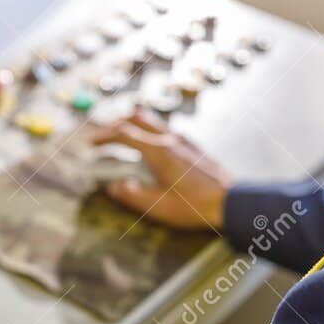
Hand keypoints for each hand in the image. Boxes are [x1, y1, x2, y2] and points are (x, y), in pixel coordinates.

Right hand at [86, 111, 235, 230]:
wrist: (231, 201)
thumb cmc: (195, 206)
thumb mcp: (159, 207)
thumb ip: (132, 195)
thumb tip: (113, 186)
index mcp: (159, 151)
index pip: (124, 133)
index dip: (104, 136)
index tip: (91, 143)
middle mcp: (171, 139)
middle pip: (138, 117)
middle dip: (117, 124)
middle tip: (106, 138)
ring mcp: (183, 140)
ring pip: (153, 121)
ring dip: (135, 126)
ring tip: (125, 142)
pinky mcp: (192, 145)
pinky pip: (166, 130)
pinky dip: (150, 133)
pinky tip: (151, 151)